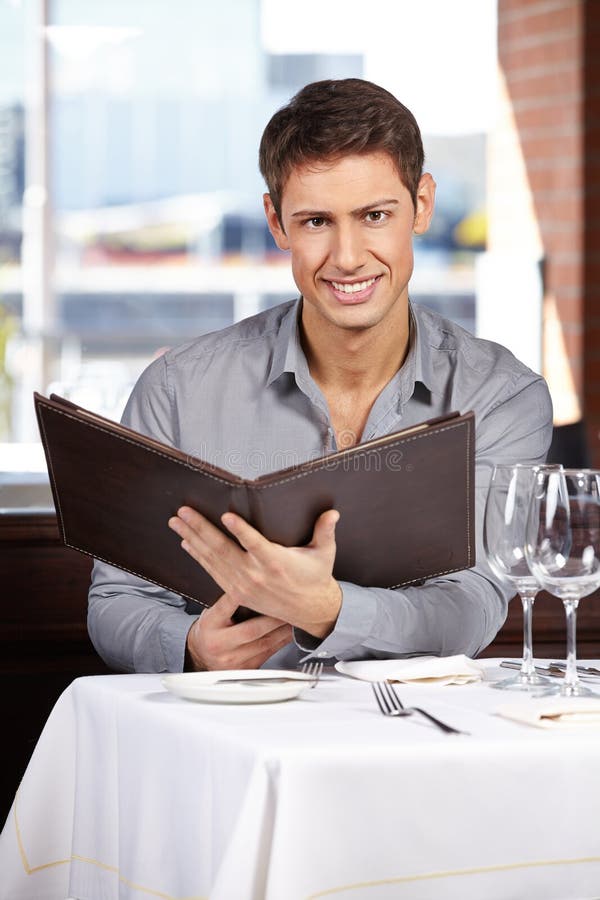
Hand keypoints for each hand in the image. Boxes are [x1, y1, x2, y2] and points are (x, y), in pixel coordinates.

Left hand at [168, 507, 341, 638]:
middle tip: (184, 512)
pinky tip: (187, 544)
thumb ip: (325, 531)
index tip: (226, 516)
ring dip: (192, 539)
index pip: (254, 544)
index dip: (240, 530)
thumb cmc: (316, 577)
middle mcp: (255, 574)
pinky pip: (213, 572)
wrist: (311, 610)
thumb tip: (333, 513)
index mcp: (276, 562)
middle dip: (200, 528)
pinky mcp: (237, 592)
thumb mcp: (324, 553)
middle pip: (222, 549)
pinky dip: (198, 557)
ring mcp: (243, 584)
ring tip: (177, 523)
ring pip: (212, 559)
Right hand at [186, 593, 292, 670]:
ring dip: (284, 630)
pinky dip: (282, 641)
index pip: (225, 607)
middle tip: (289, 605)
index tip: (258, 587)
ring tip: (295, 617)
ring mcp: (233, 660)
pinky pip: (269, 654)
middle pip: (252, 630)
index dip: (242, 597)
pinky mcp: (246, 669)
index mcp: (210, 625)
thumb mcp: (212, 613)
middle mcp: (219, 644)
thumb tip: (255, 586)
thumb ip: (229, 603)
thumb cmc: (210, 630)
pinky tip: (289, 632)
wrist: (201, 655)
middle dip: (275, 617)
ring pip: (265, 644)